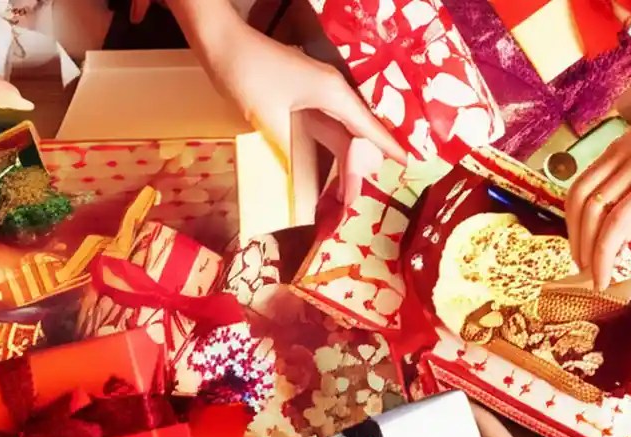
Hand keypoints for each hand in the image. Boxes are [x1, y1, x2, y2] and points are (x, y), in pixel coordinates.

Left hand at [173, 0, 405, 203]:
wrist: (223, 45)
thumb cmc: (248, 75)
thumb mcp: (270, 119)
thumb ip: (292, 152)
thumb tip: (306, 184)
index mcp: (332, 93)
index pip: (368, 127)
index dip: (388, 148)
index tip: (407, 164)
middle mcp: (332, 91)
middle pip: (356, 134)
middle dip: (361, 166)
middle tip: (356, 199)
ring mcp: (317, 92)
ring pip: (341, 131)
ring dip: (345, 159)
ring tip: (347, 191)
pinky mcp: (303, 95)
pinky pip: (325, 126)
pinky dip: (329, 147)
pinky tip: (329, 165)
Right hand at [566, 94, 630, 326]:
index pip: (621, 219)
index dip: (605, 254)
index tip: (603, 281)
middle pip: (593, 210)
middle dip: (585, 248)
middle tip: (589, 274)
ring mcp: (621, 150)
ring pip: (579, 194)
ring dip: (573, 229)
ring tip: (580, 254)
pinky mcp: (613, 146)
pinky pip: (583, 180)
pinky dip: (575, 208)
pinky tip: (581, 227)